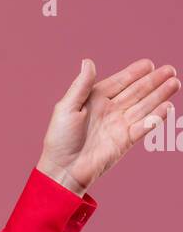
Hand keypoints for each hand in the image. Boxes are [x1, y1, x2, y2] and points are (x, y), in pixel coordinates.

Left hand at [36, 58, 179, 195]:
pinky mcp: (125, 141)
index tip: (150, 64)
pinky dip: (156, 117)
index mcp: (95, 99)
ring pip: (144, 106)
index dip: (135, 73)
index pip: (120, 82)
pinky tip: (167, 106)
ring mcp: (119, 125)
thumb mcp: (66, 107)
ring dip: (160, 95)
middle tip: (170, 70)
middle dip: (154, 81)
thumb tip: (88, 61)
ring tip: (175, 83)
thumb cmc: (60, 139)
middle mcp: (110, 110)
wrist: (63, 169)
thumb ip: (81, 85)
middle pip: (136, 92)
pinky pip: (144, 126)